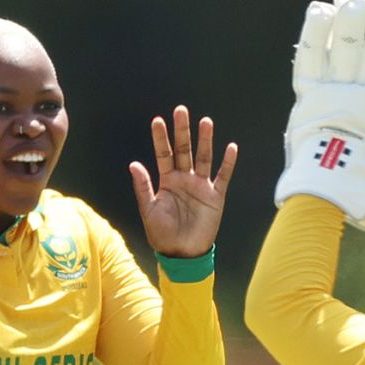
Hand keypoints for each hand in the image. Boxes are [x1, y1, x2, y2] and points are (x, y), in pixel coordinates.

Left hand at [129, 105, 237, 257]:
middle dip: (182, 131)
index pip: (163, 154)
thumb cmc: (162, 234)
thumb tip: (133, 164)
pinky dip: (228, 163)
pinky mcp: (215, 196)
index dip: (160, 138)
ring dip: (205, 140)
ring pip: (203, 158)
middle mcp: (184, 179)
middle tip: (181, 110)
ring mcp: (201, 186)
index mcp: (167, 181)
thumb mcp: (148, 210)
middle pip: (184, 150)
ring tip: (206, 122)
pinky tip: (231, 147)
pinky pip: (223, 176)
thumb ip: (143, 187)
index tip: (157, 121)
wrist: (182, 254)